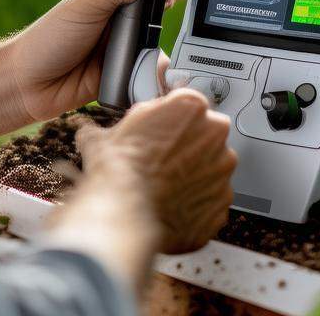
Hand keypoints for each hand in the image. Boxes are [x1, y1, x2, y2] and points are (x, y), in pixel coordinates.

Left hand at [5, 0, 196, 121]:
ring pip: (161, 48)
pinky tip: (154, 80)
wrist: (28, 86)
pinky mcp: (124, 79)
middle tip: (203, 4)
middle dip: (182, 11)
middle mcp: (122, 23)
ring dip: (163, 51)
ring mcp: (124, 52)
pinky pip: (150, 78)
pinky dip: (154, 78)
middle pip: (164, 15)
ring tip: (158, 53)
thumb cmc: (48, 39)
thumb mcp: (83, 6)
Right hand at [75, 89, 236, 253]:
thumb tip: (96, 132)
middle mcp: (214, 133)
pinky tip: (174, 206)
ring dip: (195, 175)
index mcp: (190, 105)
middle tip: (162, 160)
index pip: (186, 104)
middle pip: (205, 134)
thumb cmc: (117, 170)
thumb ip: (115, 129)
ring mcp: (222, 170)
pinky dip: (198, 203)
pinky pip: (212, 199)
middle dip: (188, 146)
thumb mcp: (104, 134)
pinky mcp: (223, 203)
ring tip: (165, 187)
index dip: (170, 120)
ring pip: (212, 168)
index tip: (160, 132)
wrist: (125, 214)